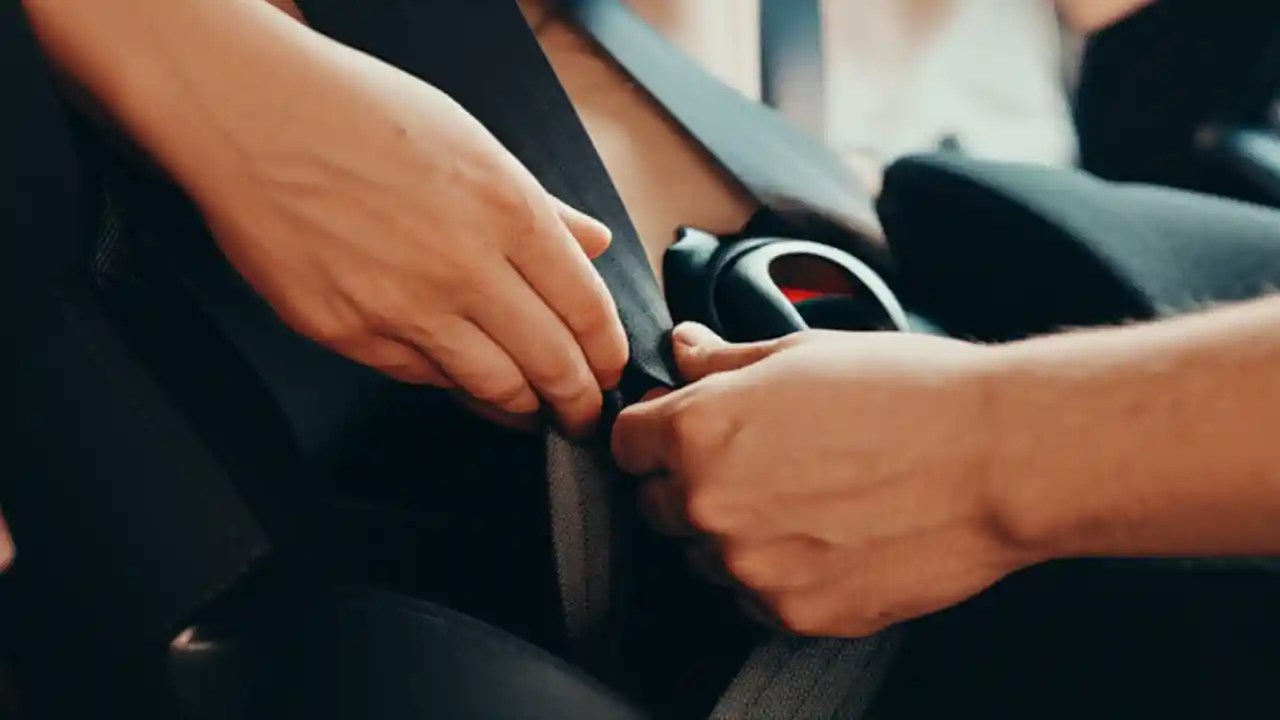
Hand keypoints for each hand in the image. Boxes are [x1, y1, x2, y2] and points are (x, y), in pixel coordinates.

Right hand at [103, 1, 628, 436]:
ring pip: (492, 389)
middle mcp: (464, 266)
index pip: (587, 310)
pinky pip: (421, 380)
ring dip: (524, 409)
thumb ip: (541, 205)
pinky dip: (453, 385)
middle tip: (584, 413)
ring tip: (533, 410)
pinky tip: (463, 379)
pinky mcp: (348, 334)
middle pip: (552, 365)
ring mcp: (403, 308)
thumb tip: (593, 243)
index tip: (610, 368)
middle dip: (579, 402)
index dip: (608, 353)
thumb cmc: (359, 114)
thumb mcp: (471, 141)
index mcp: (506, 210)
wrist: (250, 114)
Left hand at [612, 323, 1034, 636]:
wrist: (996, 459)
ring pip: (705, 557)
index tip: (679, 432)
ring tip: (806, 499)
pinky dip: (777, 575)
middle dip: (688, 483)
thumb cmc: (908, 392)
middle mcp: (709, 502)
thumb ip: (723, 360)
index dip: (653, 432)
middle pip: (656, 505)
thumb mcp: (803, 352)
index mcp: (699, 429)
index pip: (625, 442)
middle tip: (758, 462)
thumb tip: (682, 348)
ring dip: (732, 534)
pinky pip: (755, 599)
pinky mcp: (794, 613)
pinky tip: (829, 536)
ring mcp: (750, 566)